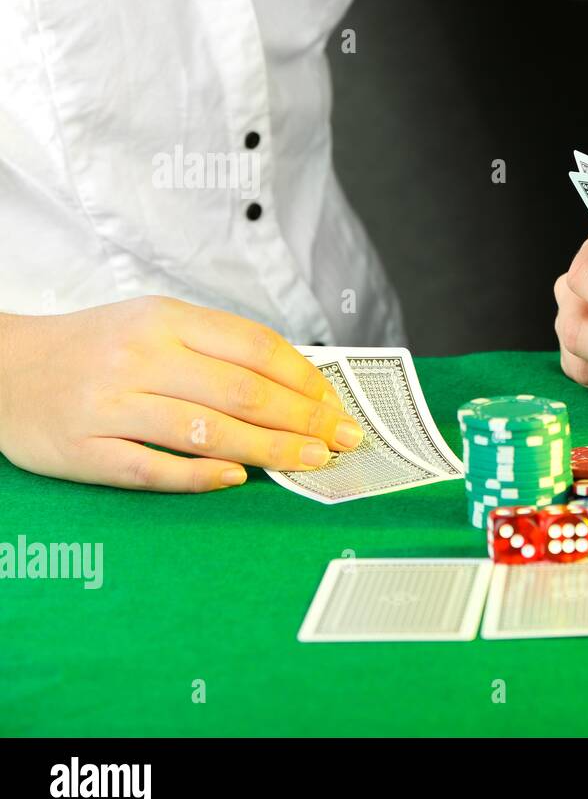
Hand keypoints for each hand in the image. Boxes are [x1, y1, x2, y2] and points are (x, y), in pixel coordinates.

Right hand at [0, 296, 364, 492]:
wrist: (3, 368)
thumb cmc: (97, 348)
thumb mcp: (156, 325)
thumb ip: (220, 348)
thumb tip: (300, 383)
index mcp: (164, 319)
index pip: (255, 348)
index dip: (306, 379)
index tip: (337, 404)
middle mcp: (139, 357)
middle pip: (242, 393)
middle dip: (304, 420)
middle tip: (342, 440)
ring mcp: (110, 405)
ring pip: (208, 432)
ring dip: (270, 451)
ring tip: (310, 462)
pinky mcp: (84, 450)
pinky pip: (154, 469)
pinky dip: (202, 477)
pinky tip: (238, 479)